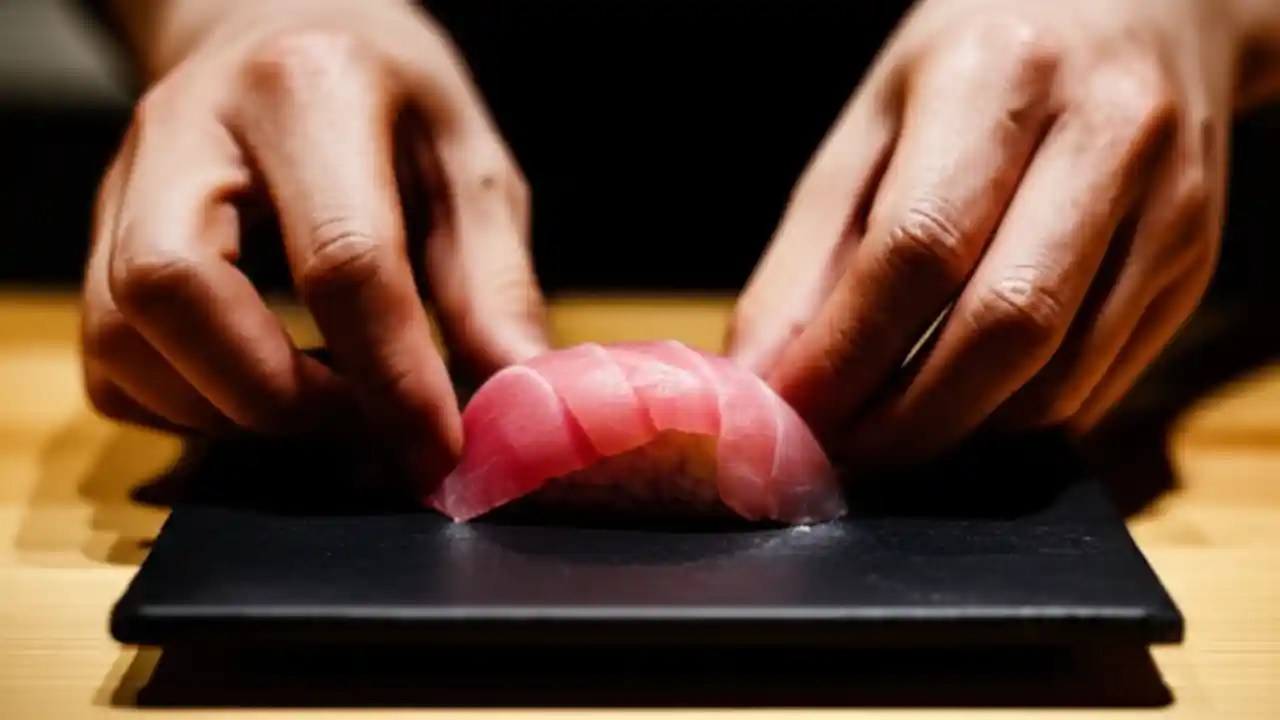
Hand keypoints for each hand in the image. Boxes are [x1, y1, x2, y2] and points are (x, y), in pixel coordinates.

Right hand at [81, 0, 547, 480]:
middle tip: (366, 423)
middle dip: (279, 396)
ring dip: (231, 410)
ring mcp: (125, 181)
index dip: (394, 377)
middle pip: (177, 290)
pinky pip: (110, 364)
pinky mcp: (99, 234)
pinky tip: (265, 386)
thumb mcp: (469, 160)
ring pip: (122, 337)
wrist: (281, 24)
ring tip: (326, 405)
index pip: (341, 258)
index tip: (441, 452)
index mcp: (308, 91)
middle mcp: (190, 130)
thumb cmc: (388, 89)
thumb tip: (522, 391)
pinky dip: (188, 408)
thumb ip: (494, 277)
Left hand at [727, 0, 1246, 466]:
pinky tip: (966, 404)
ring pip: (1060, 376)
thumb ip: (808, 256)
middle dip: (906, 420)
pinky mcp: (1195, 264)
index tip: (791, 418)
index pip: (918, 245)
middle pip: (1006, 325)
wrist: (1144, 11)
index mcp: (999, 77)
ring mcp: (1170, 203)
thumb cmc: (980, 65)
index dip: (847, 352)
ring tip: (890, 432)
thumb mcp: (873, 126)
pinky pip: (1099, 384)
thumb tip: (761, 381)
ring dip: (959, 430)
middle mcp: (1104, 133)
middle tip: (841, 454)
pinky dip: (1016, 417)